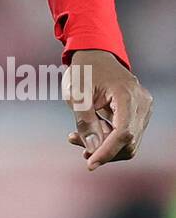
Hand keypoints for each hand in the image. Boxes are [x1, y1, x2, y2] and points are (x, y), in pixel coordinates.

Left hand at [62, 49, 152, 171]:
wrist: (95, 54)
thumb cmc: (85, 70)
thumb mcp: (77, 94)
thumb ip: (85, 122)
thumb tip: (92, 150)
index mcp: (127, 95)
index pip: (124, 133)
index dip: (107, 152)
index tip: (90, 164)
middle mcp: (141, 103)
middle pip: (128, 142)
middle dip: (103, 149)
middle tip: (75, 142)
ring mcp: (143, 108)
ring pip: (128, 142)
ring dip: (104, 145)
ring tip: (77, 137)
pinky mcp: (138, 112)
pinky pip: (126, 134)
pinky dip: (108, 138)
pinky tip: (89, 132)